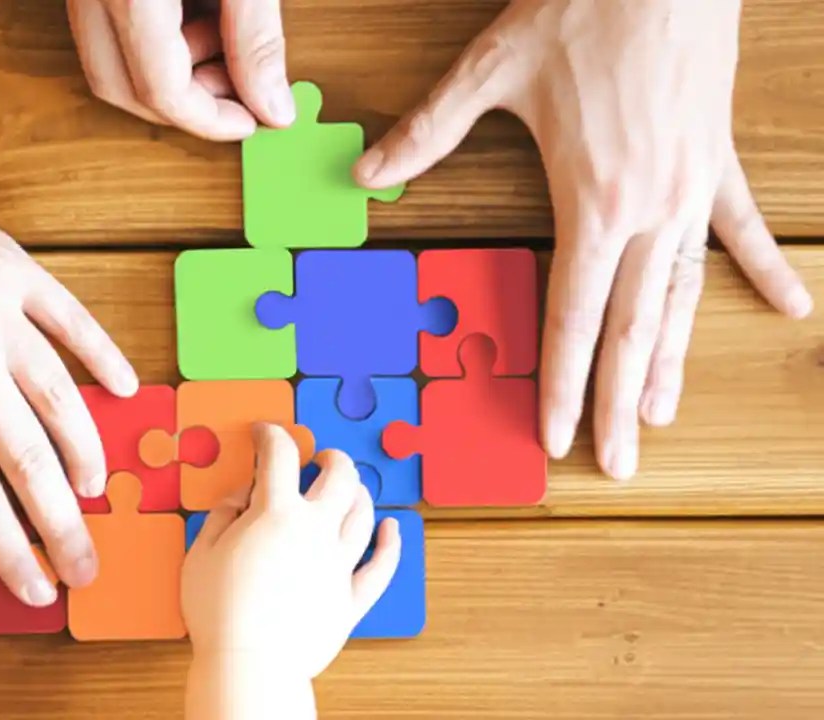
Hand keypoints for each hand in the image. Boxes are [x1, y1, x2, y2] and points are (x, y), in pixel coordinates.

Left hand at [0, 137, 138, 606]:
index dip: (9, 549)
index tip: (35, 585)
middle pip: (29, 458)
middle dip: (62, 523)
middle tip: (86, 564)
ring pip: (61, 395)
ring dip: (86, 450)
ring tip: (95, 488)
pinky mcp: (12, 266)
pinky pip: (72, 319)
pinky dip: (103, 356)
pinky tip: (124, 389)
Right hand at [66, 0, 295, 138]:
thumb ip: (256, 37)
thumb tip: (272, 106)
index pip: (160, 90)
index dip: (211, 119)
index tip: (252, 121)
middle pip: (118, 86)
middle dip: (184, 102)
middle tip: (239, 86)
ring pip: (106, 58)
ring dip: (166, 67)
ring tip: (223, 32)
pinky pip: (105, 22)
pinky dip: (152, 35)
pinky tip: (197, 9)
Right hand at [181, 423, 399, 679]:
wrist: (250, 663)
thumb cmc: (220, 612)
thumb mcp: (202, 551)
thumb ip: (223, 515)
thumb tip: (241, 498)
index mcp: (276, 514)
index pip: (279, 455)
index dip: (271, 435)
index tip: (264, 433)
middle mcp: (315, 531)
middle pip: (340, 476)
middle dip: (331, 457)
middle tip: (320, 457)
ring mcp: (338, 563)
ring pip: (364, 513)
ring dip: (359, 492)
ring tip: (350, 488)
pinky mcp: (351, 597)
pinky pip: (381, 566)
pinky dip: (391, 544)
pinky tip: (392, 529)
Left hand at [353, 0, 813, 479]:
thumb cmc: (585, 8)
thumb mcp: (491, 68)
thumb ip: (430, 129)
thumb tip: (369, 170)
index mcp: (593, 200)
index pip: (572, 315)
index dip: (561, 382)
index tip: (556, 436)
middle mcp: (649, 210)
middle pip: (631, 326)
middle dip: (616, 401)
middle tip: (619, 462)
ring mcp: (692, 189)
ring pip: (682, 294)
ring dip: (673, 358)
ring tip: (662, 412)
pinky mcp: (717, 161)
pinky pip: (740, 228)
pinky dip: (760, 268)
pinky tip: (790, 307)